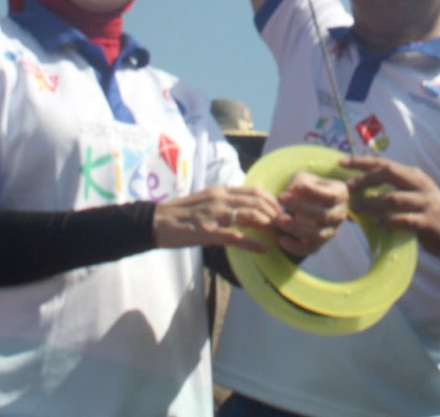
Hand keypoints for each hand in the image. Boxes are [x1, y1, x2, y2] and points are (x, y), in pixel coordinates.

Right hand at [152, 184, 282, 252]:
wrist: (155, 222)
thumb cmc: (180, 214)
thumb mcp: (205, 201)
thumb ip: (224, 202)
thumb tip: (243, 208)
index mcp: (220, 191)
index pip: (253, 191)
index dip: (270, 200)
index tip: (279, 210)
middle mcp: (219, 199)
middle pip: (256, 201)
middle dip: (274, 212)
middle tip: (284, 223)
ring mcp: (214, 215)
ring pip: (250, 215)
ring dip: (268, 224)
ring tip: (278, 233)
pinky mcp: (208, 232)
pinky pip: (235, 237)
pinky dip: (252, 243)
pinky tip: (263, 249)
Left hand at [274, 171, 348, 258]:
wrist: (308, 203)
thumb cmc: (306, 188)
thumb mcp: (304, 179)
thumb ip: (299, 183)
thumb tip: (293, 192)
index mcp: (340, 194)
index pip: (330, 196)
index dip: (312, 192)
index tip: (294, 187)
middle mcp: (340, 214)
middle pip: (324, 216)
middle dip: (300, 208)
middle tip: (281, 199)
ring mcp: (331, 231)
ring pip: (318, 235)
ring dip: (297, 228)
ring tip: (279, 219)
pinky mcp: (320, 244)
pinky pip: (310, 250)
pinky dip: (296, 247)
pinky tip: (282, 239)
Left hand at [342, 155, 439, 257]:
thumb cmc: (428, 212)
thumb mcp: (414, 193)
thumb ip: (394, 188)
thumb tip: (361, 188)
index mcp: (413, 176)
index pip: (384, 163)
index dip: (362, 161)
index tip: (341, 162)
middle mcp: (419, 185)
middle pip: (389, 173)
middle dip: (365, 179)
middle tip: (347, 187)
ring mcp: (424, 203)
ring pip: (393, 198)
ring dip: (371, 203)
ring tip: (355, 209)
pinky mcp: (427, 222)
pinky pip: (404, 219)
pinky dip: (388, 219)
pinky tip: (376, 221)